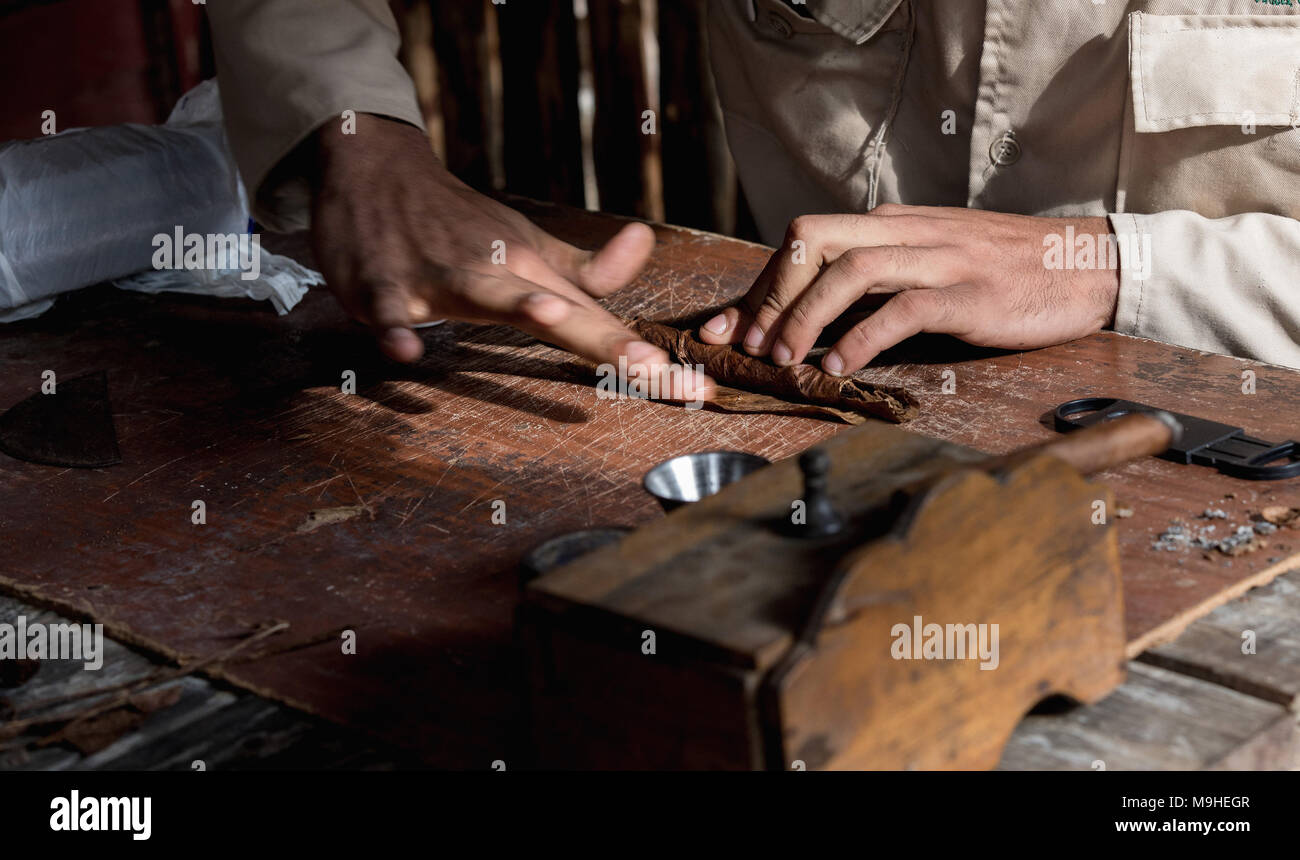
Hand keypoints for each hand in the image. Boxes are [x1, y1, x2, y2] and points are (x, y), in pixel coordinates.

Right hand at [310, 114, 711, 399]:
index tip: (693, 391)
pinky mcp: (381, 282)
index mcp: (531, 272)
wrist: (375, 169)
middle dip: (601, 339)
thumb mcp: (526, 244)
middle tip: (649, 368)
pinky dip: (392, 327)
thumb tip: (646, 244)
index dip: (641, 356)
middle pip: (556, 309)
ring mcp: (440, 276)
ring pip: (479, 293)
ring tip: (549, 314)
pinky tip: (405, 351)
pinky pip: (386, 308)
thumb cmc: (458, 222)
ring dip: (515, 303)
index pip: (595, 320)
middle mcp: (496, 273)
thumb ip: (585, 268)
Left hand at [698, 205, 1120, 374]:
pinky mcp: (968, 294)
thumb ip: (874, 279)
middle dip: (768, 293)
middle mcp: (904, 231)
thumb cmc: (1000, 270)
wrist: (1085, 264)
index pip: (803, 241)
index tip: (724, 327)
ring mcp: (938, 259)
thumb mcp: (926, 261)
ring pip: (849, 270)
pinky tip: (840, 366)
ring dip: (804, 316)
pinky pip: (902, 309)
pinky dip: (862, 337)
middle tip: (747, 345)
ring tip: (783, 360)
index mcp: (888, 223)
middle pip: (811, 241)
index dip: (757, 285)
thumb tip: (809, 313)